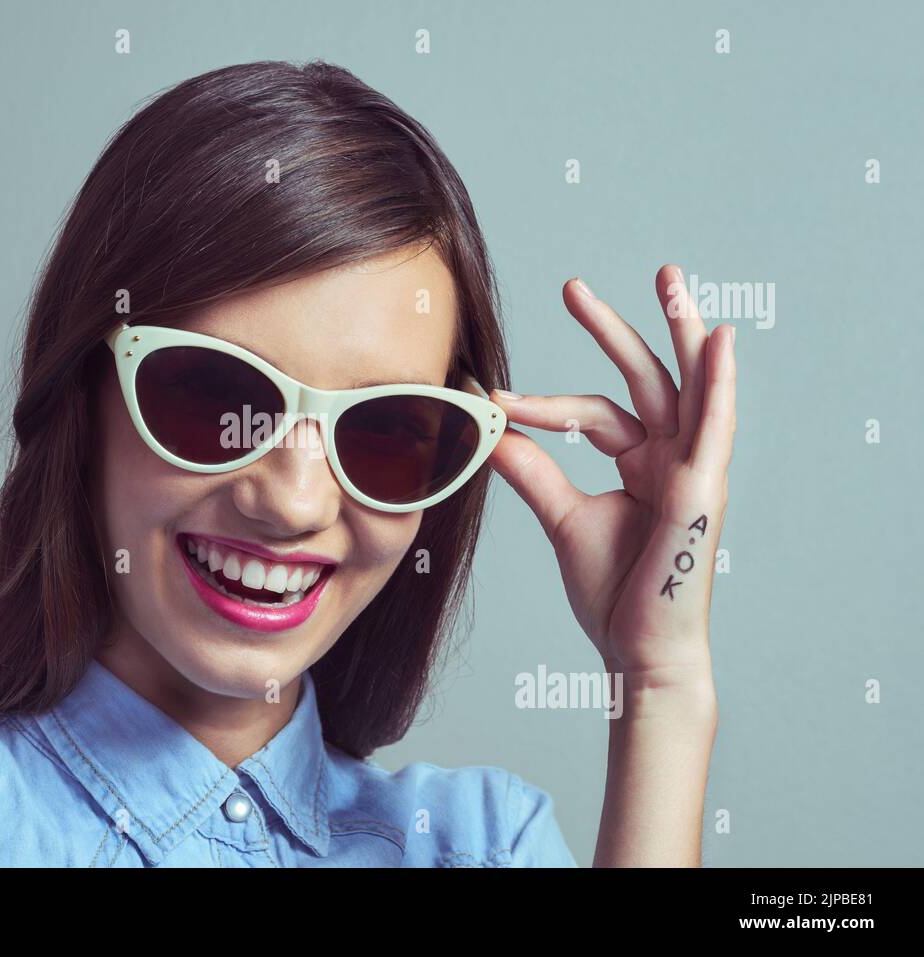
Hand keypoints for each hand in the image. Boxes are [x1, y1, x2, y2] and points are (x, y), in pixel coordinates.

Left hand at [488, 265, 735, 699]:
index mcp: (643, 464)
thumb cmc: (613, 592)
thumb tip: (493, 429)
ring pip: (688, 387)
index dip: (541, 405)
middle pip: (645, 380)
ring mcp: (693, 471)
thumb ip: (535, 470)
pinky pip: (716, 427)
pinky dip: (719, 382)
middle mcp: (672, 458)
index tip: (492, 399)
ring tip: (667, 277)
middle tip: (573, 287)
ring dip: (680, 330)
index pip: (593, 413)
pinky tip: (719, 340)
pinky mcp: (703, 491)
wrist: (636, 652)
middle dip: (613, 330)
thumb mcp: (563, 518)